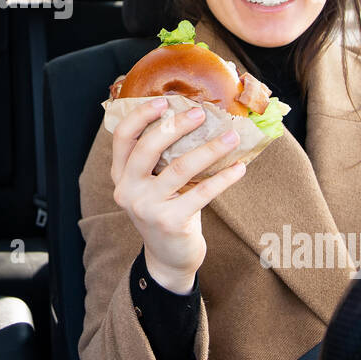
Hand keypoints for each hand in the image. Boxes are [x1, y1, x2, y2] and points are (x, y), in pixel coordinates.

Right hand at [109, 98, 247, 292]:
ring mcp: (147, 207)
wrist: (169, 258)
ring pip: (179, 168)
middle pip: (148, 147)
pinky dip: (224, 178)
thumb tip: (195, 120)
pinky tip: (240, 168)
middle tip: (201, 112)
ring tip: (231, 137)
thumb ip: (160, 159)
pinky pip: (201, 192)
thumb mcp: (152, 185)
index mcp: (121, 176)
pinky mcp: (170, 222)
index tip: (163, 101)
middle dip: (176, 125)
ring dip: (209, 149)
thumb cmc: (166, 211)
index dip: (140, 116)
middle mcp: (128, 190)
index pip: (122, 138)